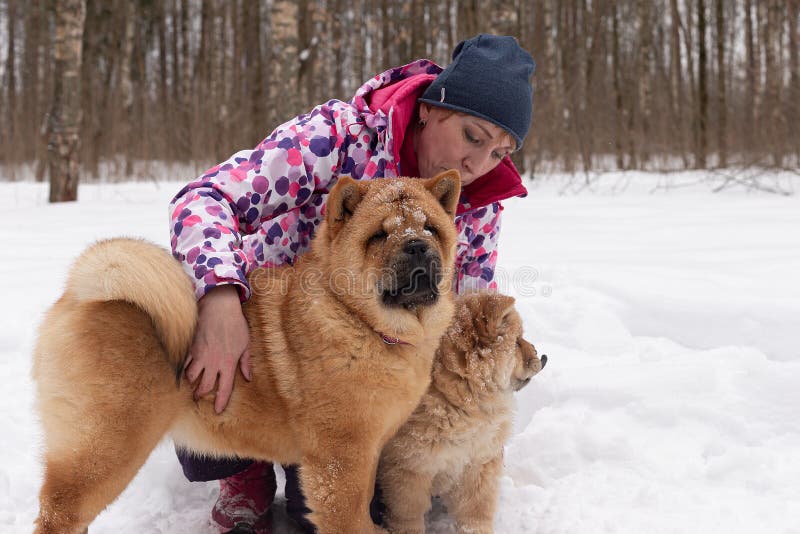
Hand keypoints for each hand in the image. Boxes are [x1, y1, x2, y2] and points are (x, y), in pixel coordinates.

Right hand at [184, 285, 251, 412]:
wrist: (219, 306)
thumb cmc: (235, 323)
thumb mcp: (246, 343)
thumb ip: (246, 362)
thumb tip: (248, 378)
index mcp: (228, 362)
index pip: (224, 388)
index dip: (220, 402)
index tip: (218, 411)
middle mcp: (213, 362)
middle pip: (204, 386)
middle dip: (201, 395)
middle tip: (199, 398)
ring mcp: (200, 355)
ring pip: (191, 377)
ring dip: (191, 383)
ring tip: (191, 385)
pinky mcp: (190, 346)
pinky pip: (184, 363)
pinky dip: (183, 369)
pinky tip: (183, 372)